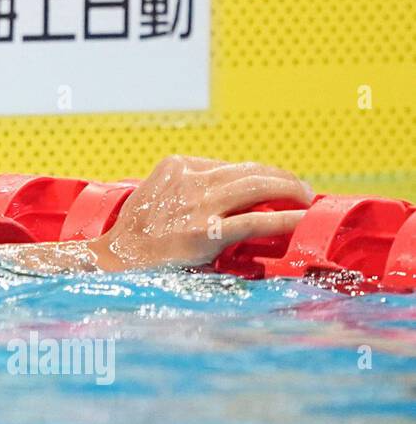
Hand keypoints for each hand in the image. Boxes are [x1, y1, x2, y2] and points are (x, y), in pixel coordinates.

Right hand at [89, 155, 313, 269]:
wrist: (117, 258)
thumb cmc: (136, 232)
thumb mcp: (157, 193)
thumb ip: (188, 187)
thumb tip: (230, 193)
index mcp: (177, 165)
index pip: (229, 165)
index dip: (257, 174)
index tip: (272, 184)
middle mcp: (190, 179)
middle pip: (250, 171)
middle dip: (281, 178)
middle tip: (300, 189)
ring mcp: (199, 204)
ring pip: (258, 187)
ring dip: (289, 190)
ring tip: (305, 199)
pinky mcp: (206, 232)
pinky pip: (255, 219)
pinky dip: (284, 217)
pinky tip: (302, 216)